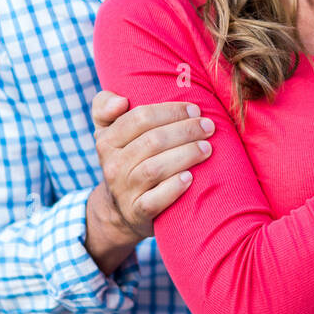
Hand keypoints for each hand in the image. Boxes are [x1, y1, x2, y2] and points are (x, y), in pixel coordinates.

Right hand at [83, 91, 215, 274]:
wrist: (121, 209)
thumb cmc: (126, 158)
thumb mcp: (108, 130)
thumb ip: (105, 105)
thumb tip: (121, 101)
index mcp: (106, 140)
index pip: (140, 117)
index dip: (171, 111)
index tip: (195, 109)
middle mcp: (112, 165)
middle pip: (152, 141)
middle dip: (185, 130)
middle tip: (209, 127)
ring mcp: (123, 190)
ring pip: (155, 169)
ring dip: (185, 155)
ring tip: (207, 149)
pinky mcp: (137, 212)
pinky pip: (154, 200)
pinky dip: (173, 188)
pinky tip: (190, 178)